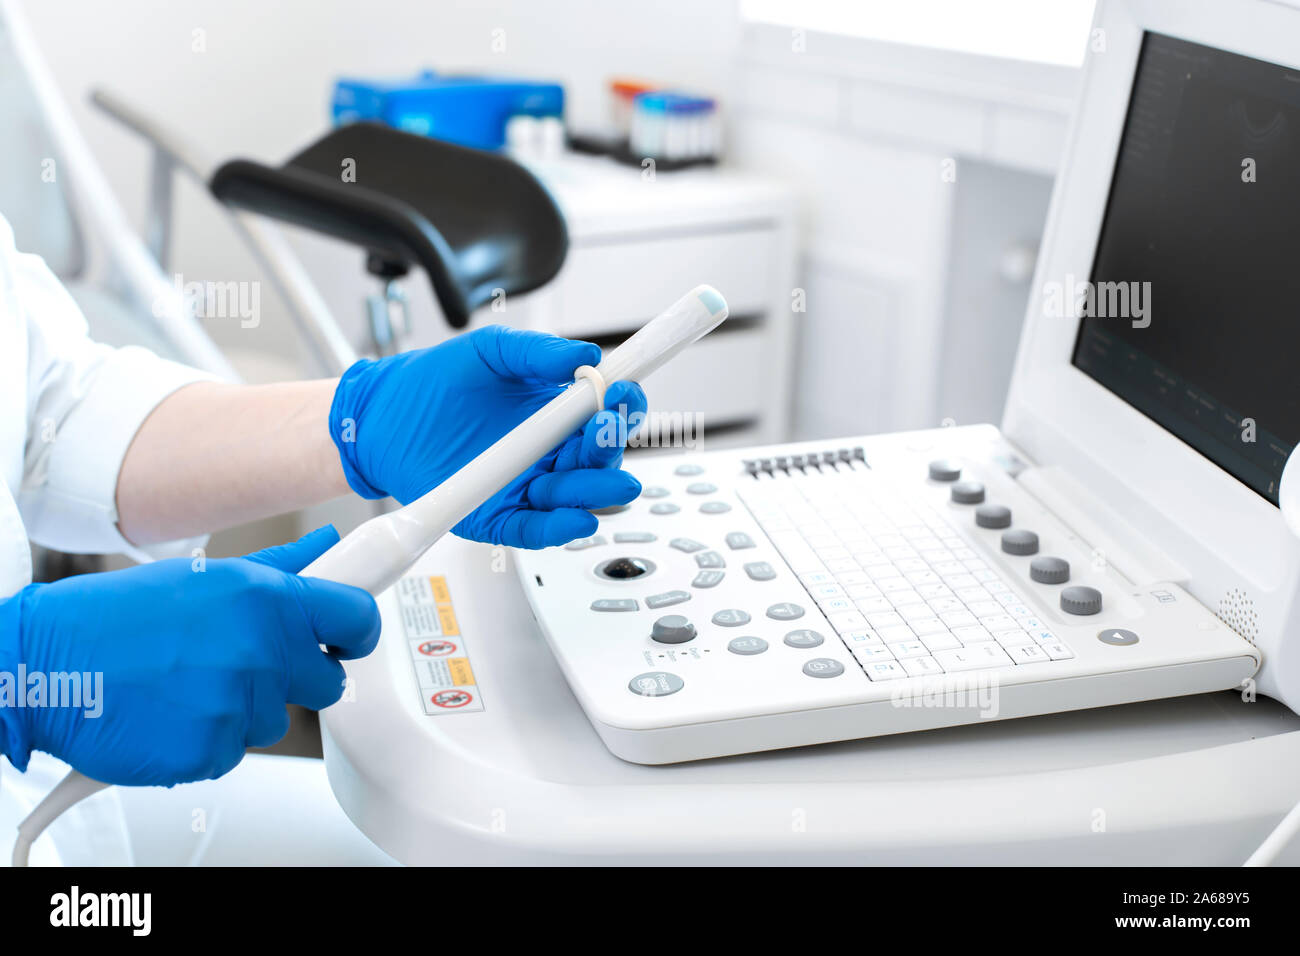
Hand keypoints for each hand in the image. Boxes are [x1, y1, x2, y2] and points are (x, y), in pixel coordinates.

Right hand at [0, 527, 377, 786]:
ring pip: (276, 719)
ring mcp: (238, 704)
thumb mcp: (207, 577)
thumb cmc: (118, 618)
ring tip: (189, 683)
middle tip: (244, 662)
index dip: (357, 631)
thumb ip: (279, 569)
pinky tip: (173, 713)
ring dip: (244, 708)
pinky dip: (208, 739)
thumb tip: (326, 547)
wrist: (44, 665)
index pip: (358, 618)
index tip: (346, 637)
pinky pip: (234, 751)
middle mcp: (262, 650)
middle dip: (297, 676)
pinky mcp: (211, 751)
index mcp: (268, 599)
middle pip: (328, 681)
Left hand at [329, 326, 646, 548]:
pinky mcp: (498, 517)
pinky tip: (576, 519)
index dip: (623, 406)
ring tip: (605, 482)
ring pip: (575, 499)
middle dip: (609, 450)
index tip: (623, 392)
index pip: (607, 416)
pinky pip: (535, 528)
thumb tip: (585, 354)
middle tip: (605, 431)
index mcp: (555, 415)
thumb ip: (538, 353)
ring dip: (594, 491)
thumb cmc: (435, 382)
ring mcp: (525, 487)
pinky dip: (559, 528)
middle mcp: (547, 454)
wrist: (383, 415)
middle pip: (599, 462)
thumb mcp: (491, 351)